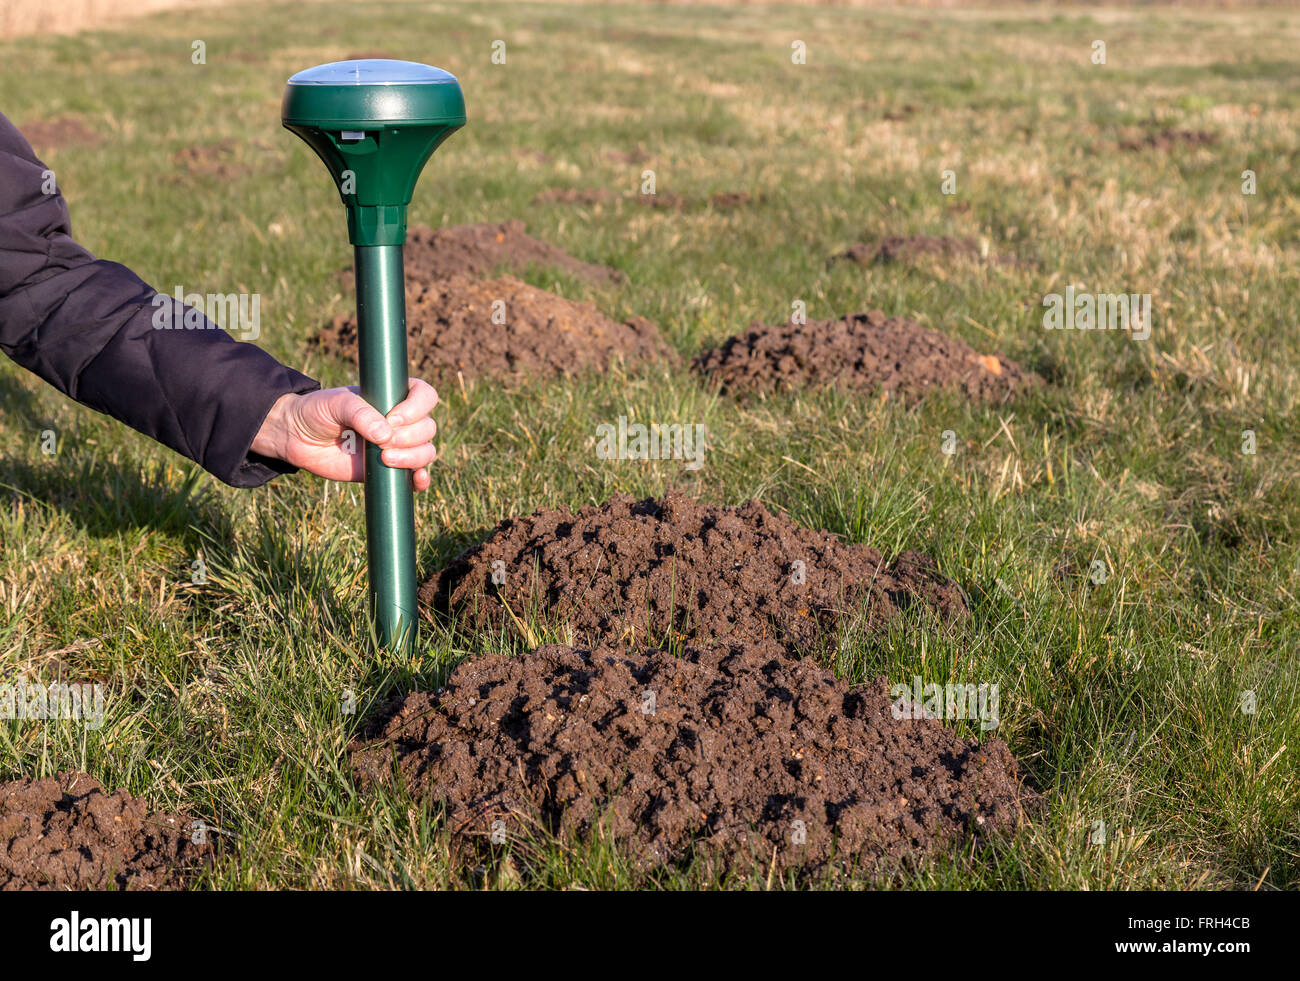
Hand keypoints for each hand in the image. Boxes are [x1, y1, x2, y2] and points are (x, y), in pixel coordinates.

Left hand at [251, 379, 438, 489]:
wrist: (296, 437)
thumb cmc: (317, 411)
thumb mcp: (337, 404)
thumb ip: (361, 414)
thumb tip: (386, 435)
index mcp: (393, 397)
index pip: (425, 396)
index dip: (417, 408)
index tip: (392, 418)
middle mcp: (400, 421)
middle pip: (428, 428)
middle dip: (409, 437)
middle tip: (379, 442)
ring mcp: (396, 446)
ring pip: (426, 451)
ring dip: (413, 457)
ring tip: (384, 458)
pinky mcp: (389, 470)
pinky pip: (416, 476)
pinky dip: (421, 479)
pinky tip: (417, 479)